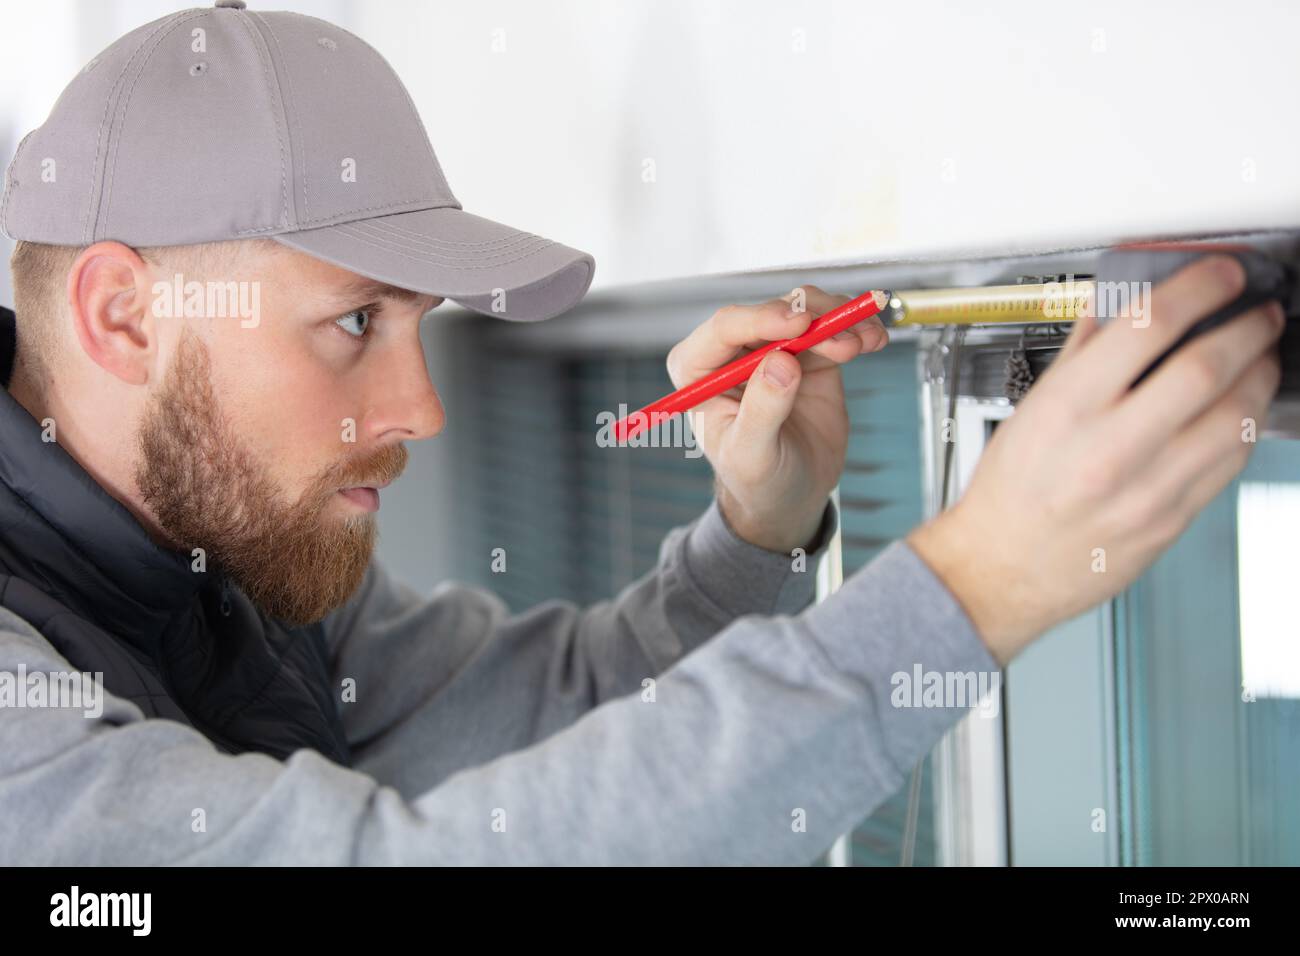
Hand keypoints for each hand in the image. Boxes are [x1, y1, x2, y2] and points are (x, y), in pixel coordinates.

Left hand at [666, 285, 888, 552]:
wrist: (791, 495)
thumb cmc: (757, 480)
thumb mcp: (752, 456)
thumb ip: (762, 411)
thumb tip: (780, 362)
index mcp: (699, 372)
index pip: (725, 328)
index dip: (763, 319)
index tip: (800, 325)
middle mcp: (733, 351)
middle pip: (771, 311)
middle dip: (813, 318)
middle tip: (847, 342)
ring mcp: (773, 348)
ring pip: (805, 309)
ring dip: (839, 318)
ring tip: (865, 342)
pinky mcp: (808, 353)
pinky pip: (832, 325)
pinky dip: (856, 326)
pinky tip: (874, 339)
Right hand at [908, 256, 1283, 664]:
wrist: (1002, 568)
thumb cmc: (1009, 495)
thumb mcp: (1029, 410)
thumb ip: (1081, 353)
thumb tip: (1118, 307)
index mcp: (1067, 409)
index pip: (1148, 327)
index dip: (1199, 288)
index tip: (1221, 275)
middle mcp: (1109, 448)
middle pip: (1205, 368)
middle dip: (1246, 327)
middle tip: (1257, 312)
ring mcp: (1147, 489)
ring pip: (1235, 416)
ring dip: (1260, 374)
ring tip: (1260, 356)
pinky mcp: (1172, 520)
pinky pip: (1231, 461)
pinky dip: (1247, 423)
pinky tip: (1242, 407)